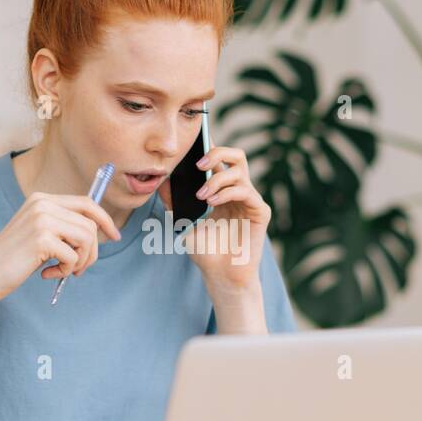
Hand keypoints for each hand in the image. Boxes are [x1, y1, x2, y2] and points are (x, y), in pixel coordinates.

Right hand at [0, 192, 120, 305]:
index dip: (104, 220)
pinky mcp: (41, 239)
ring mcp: (41, 219)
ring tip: (64, 271)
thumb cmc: (14, 259)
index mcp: (41, 199)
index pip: (86, 203)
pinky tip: (47, 274)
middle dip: (92, 250)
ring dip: (81, 262)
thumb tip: (101, 229)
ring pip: (87, 239)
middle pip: (90, 223)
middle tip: (80, 268)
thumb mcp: (39, 234)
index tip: (115, 236)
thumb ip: (63, 226)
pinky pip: (74, 257)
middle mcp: (41, 204)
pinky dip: (66, 271)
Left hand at [159, 145, 269, 296]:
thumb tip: (162, 178)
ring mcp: (250, 200)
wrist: (220, 275)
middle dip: (216, 152)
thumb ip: (174, 200)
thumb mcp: (182, 221)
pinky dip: (227, 192)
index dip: (209, 147)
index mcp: (221, 189)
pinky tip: (212, 202)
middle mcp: (238, 190)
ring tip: (201, 195)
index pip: (219, 159)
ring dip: (217, 178)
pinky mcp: (260, 211)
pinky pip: (246, 191)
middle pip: (235, 155)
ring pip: (239, 170)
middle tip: (198, 164)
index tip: (191, 145)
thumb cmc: (204, 250)